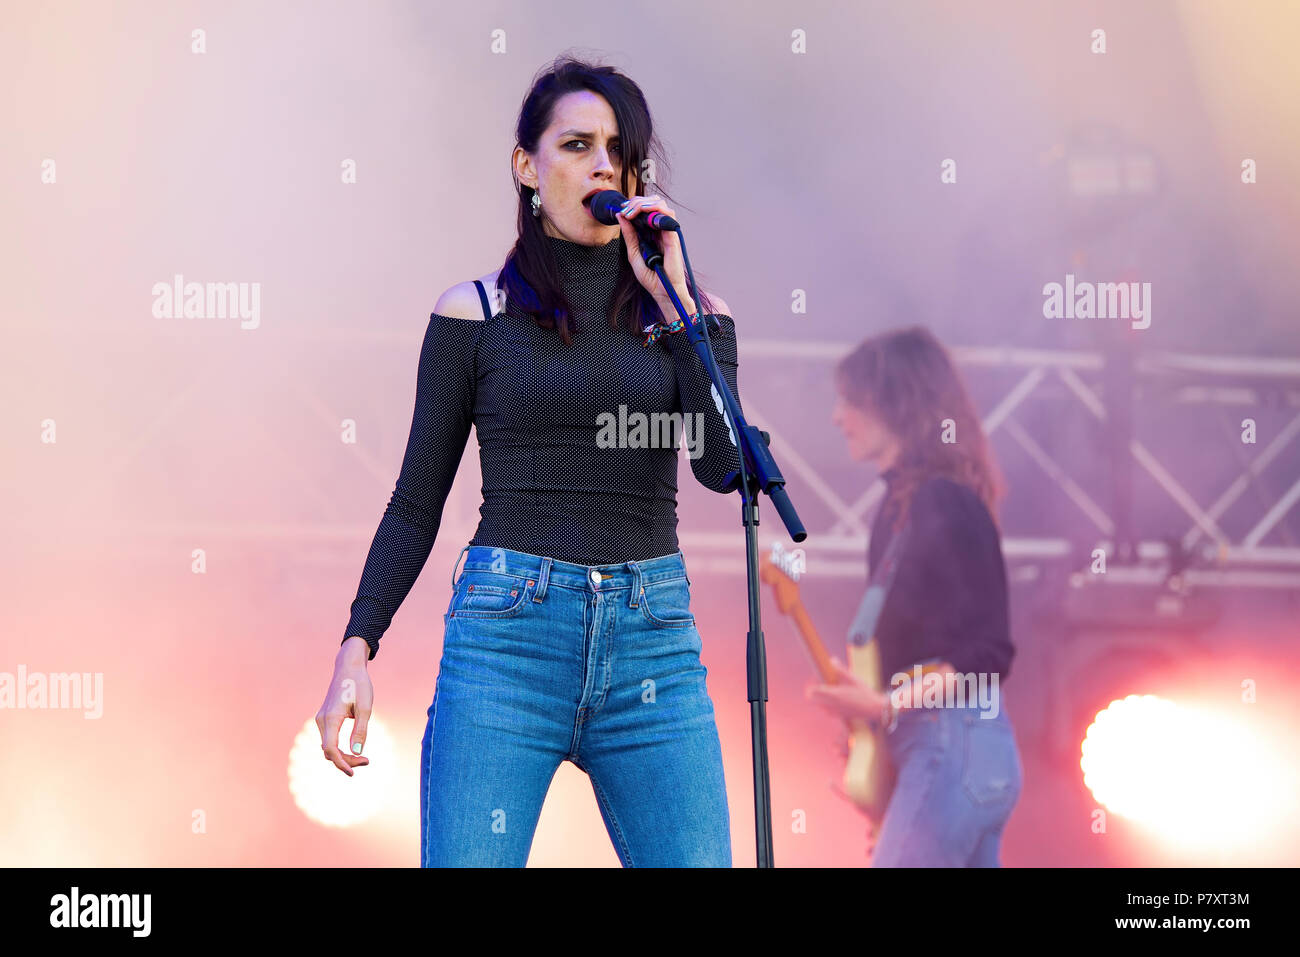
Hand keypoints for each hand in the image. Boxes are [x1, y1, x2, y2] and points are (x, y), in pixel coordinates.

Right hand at [316, 646, 372, 775]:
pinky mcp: (325, 719)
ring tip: (364, 758)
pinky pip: (329, 739)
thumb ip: (360, 730)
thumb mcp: (365, 707)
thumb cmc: (359, 684)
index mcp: (330, 718)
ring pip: (328, 746)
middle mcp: (322, 721)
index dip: (341, 763)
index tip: (353, 772)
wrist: (349, 667)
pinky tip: (354, 750)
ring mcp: (322, 720)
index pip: (331, 749)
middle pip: (329, 751)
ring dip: (343, 755)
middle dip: (346, 760)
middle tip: (367, 761)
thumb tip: (357, 752)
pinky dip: (340, 748)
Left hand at [615, 194, 694, 318]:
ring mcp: (668, 232)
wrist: (663, 291)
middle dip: (637, 202)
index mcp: (652, 234)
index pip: (645, 211)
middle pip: (652, 204)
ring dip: (644, 204)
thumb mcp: (633, 254)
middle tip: (625, 210)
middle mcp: (661, 230)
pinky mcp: (673, 236)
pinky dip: (654, 209)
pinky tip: (642, 213)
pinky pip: (668, 215)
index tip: (622, 210)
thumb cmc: (652, 278)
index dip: (634, 205)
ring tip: (631, 211)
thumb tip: (621, 216)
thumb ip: (629, 236)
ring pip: (660, 205)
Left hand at [806, 656, 887, 722]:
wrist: (874, 708)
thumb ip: (840, 670)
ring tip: (829, 691)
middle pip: (812, 699)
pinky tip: (835, 699)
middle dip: (814, 691)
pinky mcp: (840, 716)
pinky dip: (827, 705)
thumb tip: (832, 660)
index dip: (812, 684)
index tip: (817, 677)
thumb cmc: (864, 692)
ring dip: (820, 698)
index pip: (813, 691)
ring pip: (819, 705)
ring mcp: (835, 712)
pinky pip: (827, 711)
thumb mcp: (853, 679)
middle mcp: (832, 704)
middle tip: (821, 683)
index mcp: (834, 694)